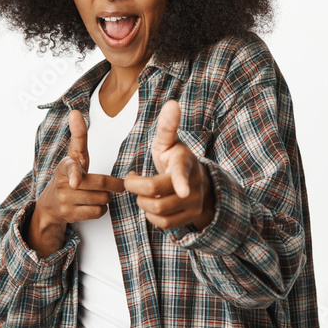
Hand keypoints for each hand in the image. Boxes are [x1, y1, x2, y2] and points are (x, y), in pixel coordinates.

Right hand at [29, 109, 123, 256]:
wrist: (50, 206)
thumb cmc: (68, 176)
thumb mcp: (73, 156)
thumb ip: (78, 135)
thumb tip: (75, 111)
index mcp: (65, 166)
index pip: (70, 168)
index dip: (74, 174)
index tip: (75, 181)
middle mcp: (63, 183)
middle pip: (100, 185)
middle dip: (113, 185)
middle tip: (120, 185)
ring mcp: (65, 201)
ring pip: (101, 199)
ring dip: (106, 198)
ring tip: (98, 194)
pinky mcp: (70, 215)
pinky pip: (97, 212)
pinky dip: (101, 209)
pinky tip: (93, 205)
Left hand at [123, 99, 214, 231]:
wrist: (196, 181)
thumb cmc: (175, 159)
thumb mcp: (168, 142)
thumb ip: (167, 126)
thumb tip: (172, 104)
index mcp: (185, 162)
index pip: (181, 171)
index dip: (181, 181)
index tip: (183, 191)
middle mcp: (193, 183)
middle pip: (156, 192)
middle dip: (135, 187)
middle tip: (131, 179)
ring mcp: (194, 202)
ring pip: (158, 210)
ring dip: (142, 202)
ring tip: (142, 192)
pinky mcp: (190, 216)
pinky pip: (164, 224)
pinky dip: (151, 215)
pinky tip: (151, 204)